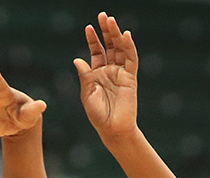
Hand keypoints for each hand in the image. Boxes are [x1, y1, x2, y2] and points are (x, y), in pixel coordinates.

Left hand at [75, 12, 138, 139]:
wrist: (112, 129)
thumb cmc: (98, 115)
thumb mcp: (87, 93)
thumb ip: (85, 75)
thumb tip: (77, 59)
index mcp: (97, 74)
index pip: (96, 52)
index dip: (92, 40)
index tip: (88, 28)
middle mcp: (110, 71)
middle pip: (109, 46)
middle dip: (106, 31)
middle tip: (102, 16)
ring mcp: (121, 73)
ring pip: (120, 49)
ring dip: (116, 35)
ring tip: (111, 21)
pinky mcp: (130, 78)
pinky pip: (131, 59)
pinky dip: (129, 47)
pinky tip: (125, 35)